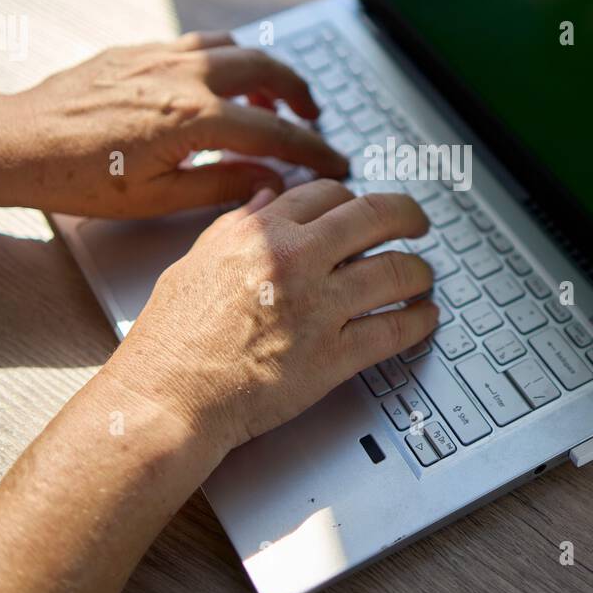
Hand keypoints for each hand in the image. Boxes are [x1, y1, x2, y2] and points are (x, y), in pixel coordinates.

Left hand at [0, 31, 347, 216]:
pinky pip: (201, 42)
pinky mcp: (141, 50)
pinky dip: (227, 58)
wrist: (22, 144)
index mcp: (194, 119)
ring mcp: (162, 56)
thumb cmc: (79, 177)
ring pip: (236, 48)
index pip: (275, 133)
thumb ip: (224, 186)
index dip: (313, 149)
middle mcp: (184, 77)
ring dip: (264, 71)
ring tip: (271, 100)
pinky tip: (222, 82)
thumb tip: (269, 182)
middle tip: (314, 118)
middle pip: (268, 71)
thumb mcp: (159, 199)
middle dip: (301, 94)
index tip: (335, 159)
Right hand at [109, 180, 438, 457]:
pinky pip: (393, 331)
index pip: (328, 194)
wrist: (167, 398)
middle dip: (408, 216)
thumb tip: (267, 200)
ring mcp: (318, 308)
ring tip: (424, 276)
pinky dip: (419, 322)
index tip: (364, 209)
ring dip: (420, 272)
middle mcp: (295, 261)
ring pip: (396, 272)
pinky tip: (424, 318)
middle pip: (376, 218)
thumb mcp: (195, 263)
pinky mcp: (332, 357)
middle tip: (418, 223)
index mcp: (260, 234)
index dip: (354, 200)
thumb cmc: (171, 340)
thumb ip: (236, 227)